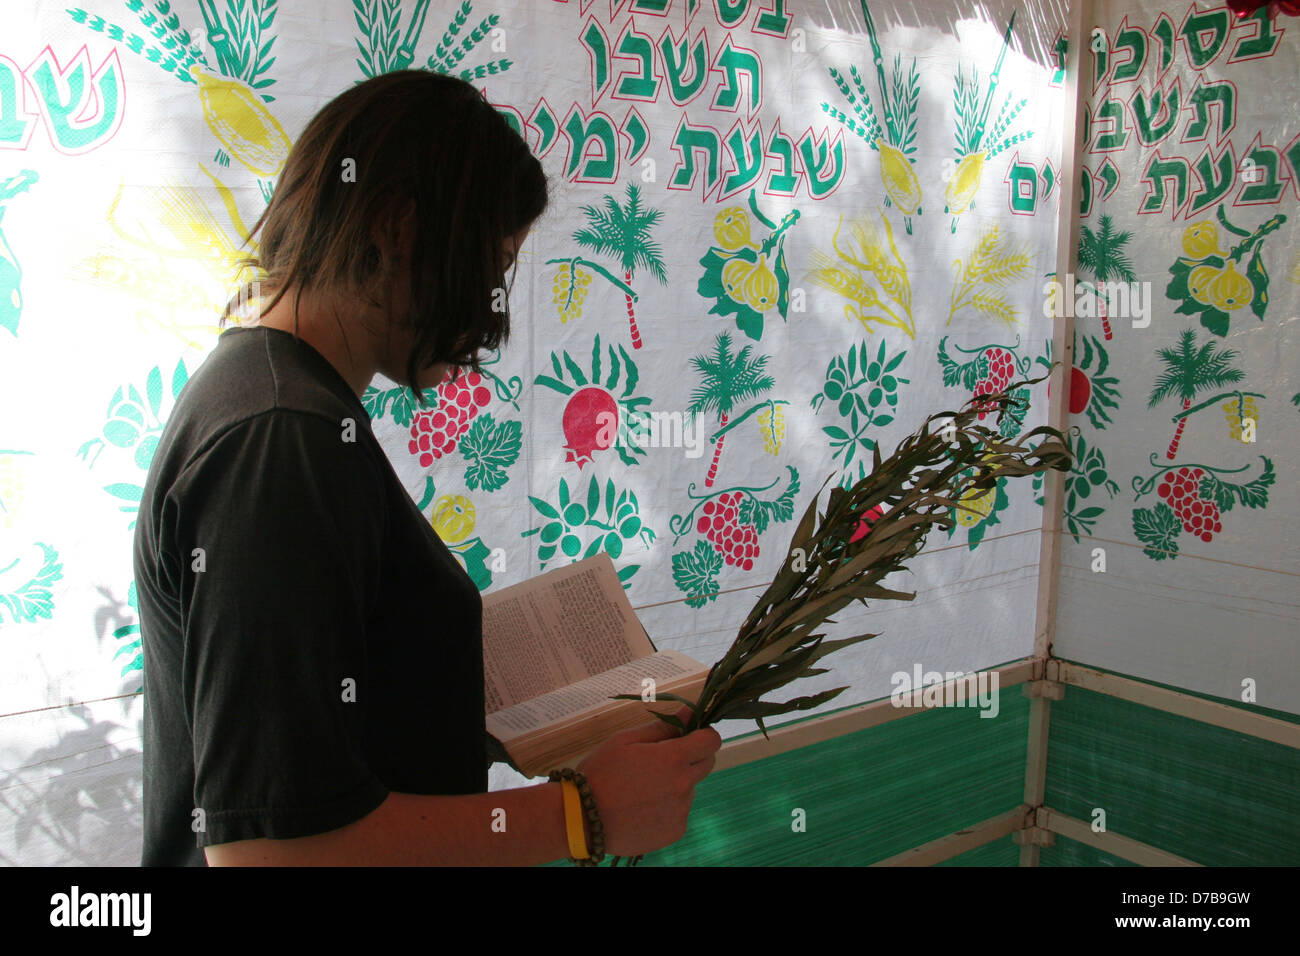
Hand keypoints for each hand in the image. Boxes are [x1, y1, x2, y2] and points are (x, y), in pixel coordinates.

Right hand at [575, 708, 721, 857]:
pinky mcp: (675, 831)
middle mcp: (683, 786)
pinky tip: (643, 808)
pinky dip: (668, 807)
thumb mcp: (626, 741)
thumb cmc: (601, 773)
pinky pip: (680, 812)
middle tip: (660, 761)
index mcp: (673, 759)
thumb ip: (663, 727)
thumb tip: (690, 712)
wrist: (583, 819)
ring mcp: (681, 810)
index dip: (703, 735)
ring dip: (675, 784)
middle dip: (690, 757)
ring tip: (642, 789)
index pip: (711, 741)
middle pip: (706, 763)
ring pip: (690, 789)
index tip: (689, 736)